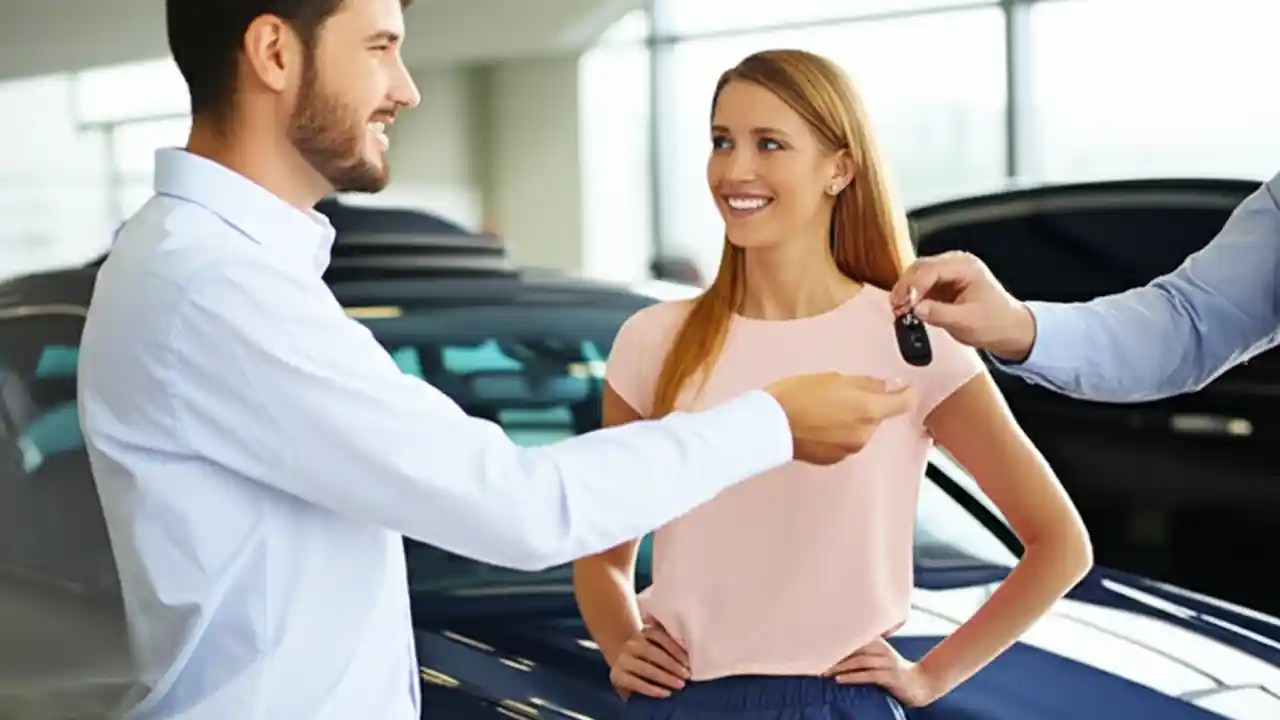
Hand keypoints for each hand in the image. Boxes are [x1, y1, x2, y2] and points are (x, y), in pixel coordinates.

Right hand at [609, 622, 690, 699]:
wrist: (623, 662)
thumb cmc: (649, 655)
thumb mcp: (656, 645)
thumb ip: (669, 642)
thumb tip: (690, 650)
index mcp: (642, 633)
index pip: (659, 636)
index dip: (674, 648)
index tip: (688, 662)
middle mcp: (631, 644)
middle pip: (652, 652)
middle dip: (672, 665)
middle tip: (687, 676)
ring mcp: (622, 660)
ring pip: (645, 668)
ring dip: (665, 677)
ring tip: (679, 685)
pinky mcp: (616, 676)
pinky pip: (636, 683)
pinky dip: (652, 689)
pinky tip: (665, 693)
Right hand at [764, 373, 915, 464]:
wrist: (769, 425)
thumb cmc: (796, 397)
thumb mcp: (834, 378)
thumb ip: (868, 383)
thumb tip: (889, 385)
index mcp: (868, 410)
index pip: (903, 402)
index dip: (906, 392)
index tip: (904, 386)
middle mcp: (864, 434)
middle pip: (878, 416)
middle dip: (867, 405)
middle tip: (841, 392)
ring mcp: (849, 449)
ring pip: (860, 429)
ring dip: (851, 419)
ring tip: (823, 407)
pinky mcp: (833, 459)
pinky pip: (845, 442)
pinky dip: (837, 432)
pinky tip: (817, 423)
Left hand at [823, 636, 940, 707]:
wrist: (919, 683)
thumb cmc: (893, 670)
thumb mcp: (878, 657)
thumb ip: (861, 651)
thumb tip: (835, 651)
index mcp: (877, 641)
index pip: (854, 635)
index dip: (836, 637)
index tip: (817, 641)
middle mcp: (882, 648)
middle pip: (854, 647)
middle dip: (834, 653)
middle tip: (816, 658)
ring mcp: (887, 662)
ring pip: (859, 661)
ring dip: (840, 666)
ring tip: (824, 671)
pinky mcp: (890, 676)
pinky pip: (868, 675)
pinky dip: (852, 677)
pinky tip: (839, 680)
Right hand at [889, 251, 1036, 361]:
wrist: (1009, 329)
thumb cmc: (996, 322)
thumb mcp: (968, 322)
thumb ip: (940, 314)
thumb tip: (916, 309)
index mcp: (966, 267)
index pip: (931, 269)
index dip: (914, 286)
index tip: (905, 304)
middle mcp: (956, 264)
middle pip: (920, 268)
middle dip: (906, 287)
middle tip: (897, 308)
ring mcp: (948, 273)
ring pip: (916, 274)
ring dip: (905, 291)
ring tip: (899, 310)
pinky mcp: (942, 284)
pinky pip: (920, 285)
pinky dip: (911, 296)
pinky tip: (906, 309)